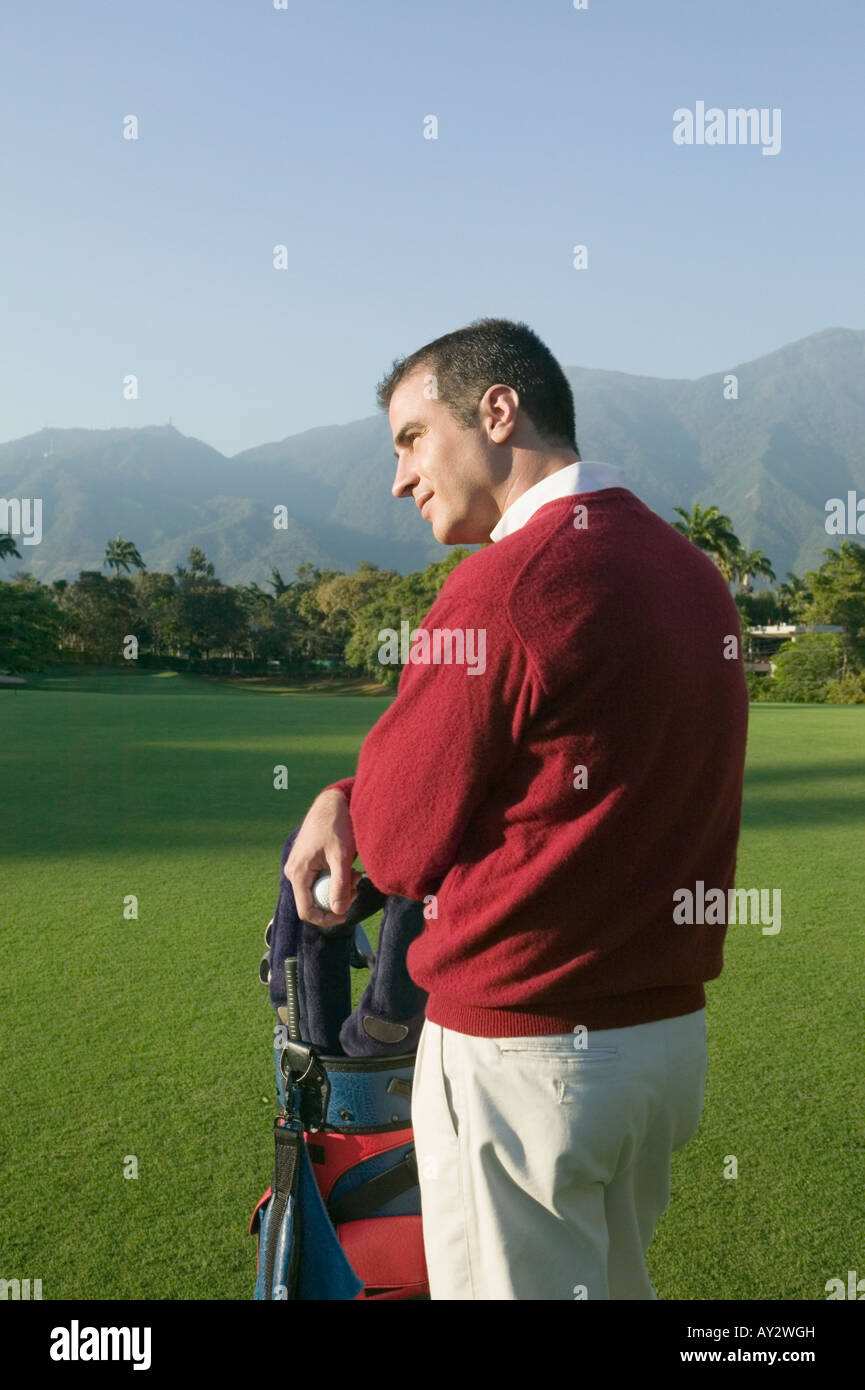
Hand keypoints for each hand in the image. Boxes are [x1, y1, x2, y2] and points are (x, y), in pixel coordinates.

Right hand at [285, 787, 361, 927]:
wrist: (333, 802)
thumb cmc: (336, 825)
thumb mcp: (341, 856)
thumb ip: (340, 885)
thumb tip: (339, 911)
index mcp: (298, 873)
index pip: (306, 910)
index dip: (326, 918)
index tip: (345, 916)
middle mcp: (294, 872)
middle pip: (314, 900)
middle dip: (336, 898)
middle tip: (357, 885)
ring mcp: (299, 867)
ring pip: (319, 889)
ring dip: (339, 886)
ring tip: (355, 871)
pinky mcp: (307, 862)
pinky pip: (320, 879)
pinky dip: (335, 876)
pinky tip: (347, 864)